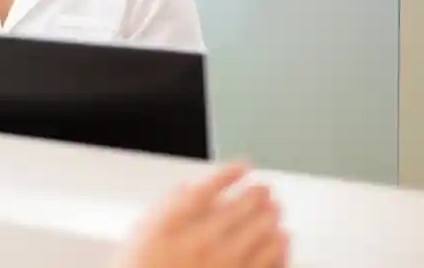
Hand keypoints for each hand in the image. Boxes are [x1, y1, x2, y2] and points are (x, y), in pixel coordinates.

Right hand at [113, 163, 288, 267]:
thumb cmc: (145, 266)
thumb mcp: (142, 232)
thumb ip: (166, 206)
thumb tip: (186, 189)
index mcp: (176, 223)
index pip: (209, 188)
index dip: (229, 174)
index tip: (242, 165)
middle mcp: (202, 239)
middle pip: (240, 208)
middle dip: (256, 193)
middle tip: (264, 188)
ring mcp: (223, 261)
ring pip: (259, 231)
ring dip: (270, 215)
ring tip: (275, 208)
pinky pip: (268, 259)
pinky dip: (279, 245)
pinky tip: (281, 238)